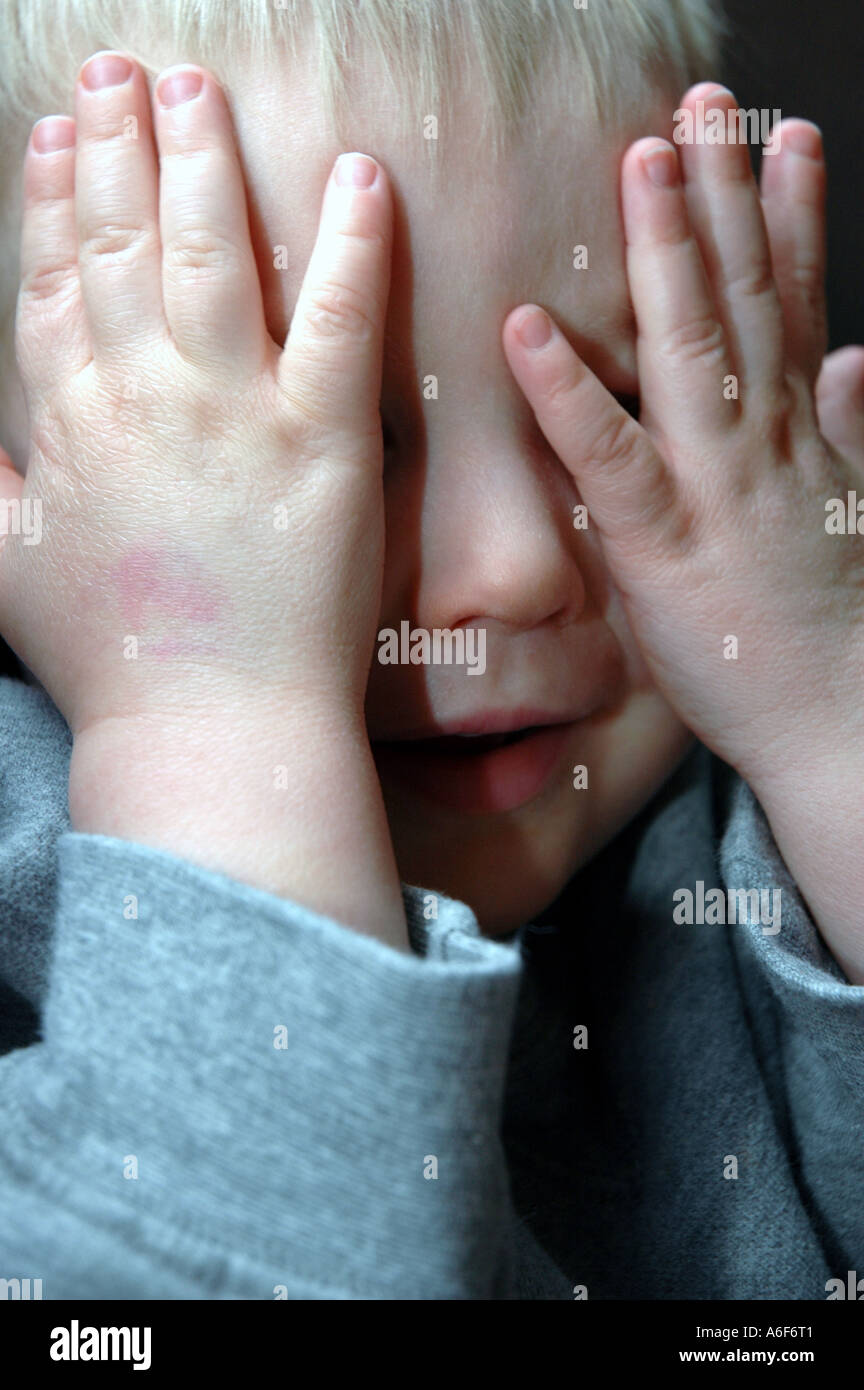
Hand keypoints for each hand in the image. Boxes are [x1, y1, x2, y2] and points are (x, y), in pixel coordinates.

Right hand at [0, 53, 406, 945]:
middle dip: (119, 145)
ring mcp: (234, 411)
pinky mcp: (322, 440)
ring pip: (211, 253)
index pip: (57, 282)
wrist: (208, 723)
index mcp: (69, 420)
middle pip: (124, 243)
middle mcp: (143, 395)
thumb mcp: (6, 569)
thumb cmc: (112, 660)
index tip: (62, 135)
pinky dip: (351, 243)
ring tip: (200, 88)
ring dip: (204, 159)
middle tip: (123, 71)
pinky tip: (360, 176)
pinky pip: (337, 318)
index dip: (59, 200)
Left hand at [503, 83, 863, 977]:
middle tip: (702, 104)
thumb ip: (851, 425)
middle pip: (743, 297)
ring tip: (642, 161)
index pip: (794, 301)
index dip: (789, 215)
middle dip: (723, 195)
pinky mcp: (663, 543)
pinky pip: (610, 456)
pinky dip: (568, 391)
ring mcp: (714, 484)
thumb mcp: (853, 508)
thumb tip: (855, 357)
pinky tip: (527, 331)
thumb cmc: (832, 622)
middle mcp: (762, 437)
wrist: (838, 717)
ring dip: (666, 250)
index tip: (781, 137)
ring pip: (690, 347)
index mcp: (798, 430)